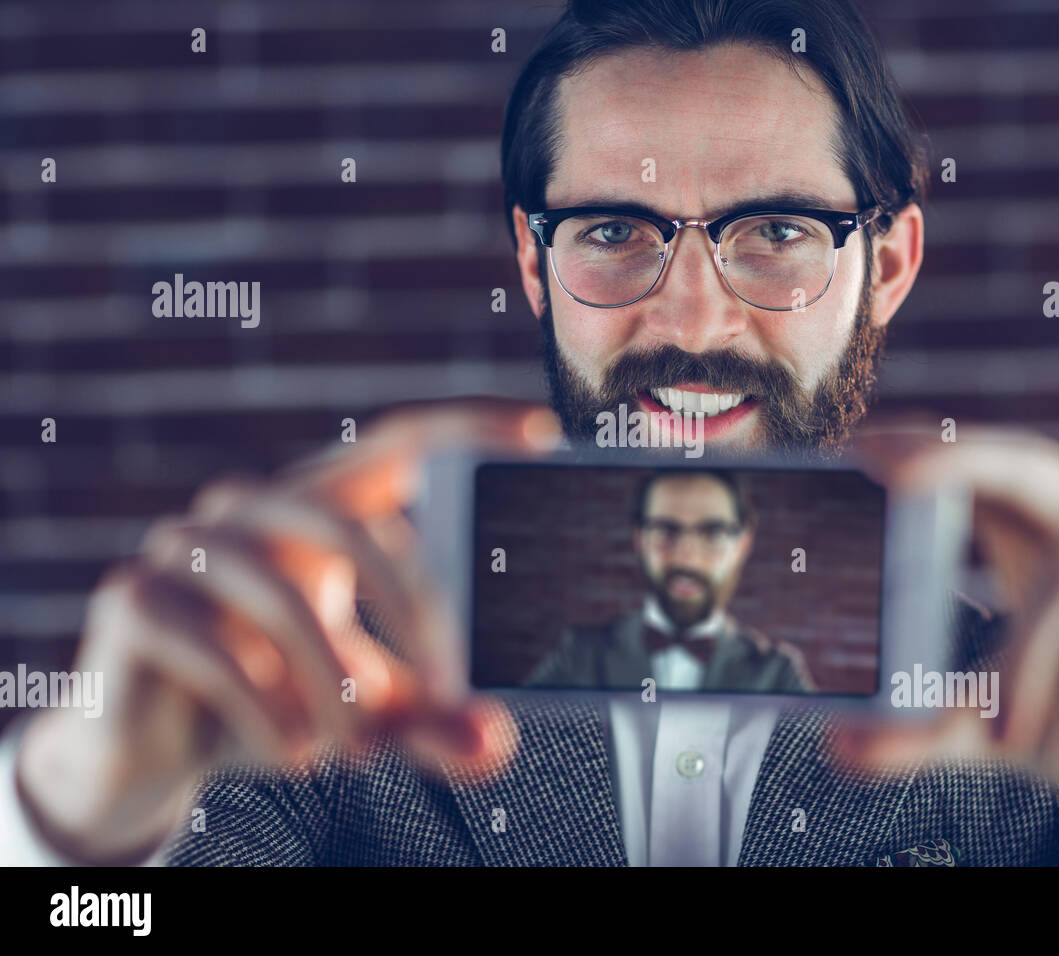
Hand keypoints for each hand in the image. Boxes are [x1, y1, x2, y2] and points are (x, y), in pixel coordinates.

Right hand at [15, 399, 561, 863]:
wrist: (161, 748)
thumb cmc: (282, 699)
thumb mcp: (373, 712)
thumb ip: (435, 720)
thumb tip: (496, 741)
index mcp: (318, 506)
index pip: (398, 442)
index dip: (467, 428)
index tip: (543, 432)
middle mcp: (251, 509)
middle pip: (357, 529)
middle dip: (416, 617)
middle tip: (449, 690)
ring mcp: (184, 548)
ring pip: (288, 599)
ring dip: (338, 686)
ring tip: (359, 749)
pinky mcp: (133, 604)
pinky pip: (217, 652)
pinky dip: (268, 715)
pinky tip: (296, 756)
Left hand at [834, 422, 1058, 864]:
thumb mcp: (996, 729)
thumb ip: (923, 728)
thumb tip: (837, 746)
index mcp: (1047, 536)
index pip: (984, 463)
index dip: (927, 446)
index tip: (855, 447)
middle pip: (1029, 463)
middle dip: (957, 459)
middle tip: (888, 475)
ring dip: (1029, 663)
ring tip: (1006, 738)